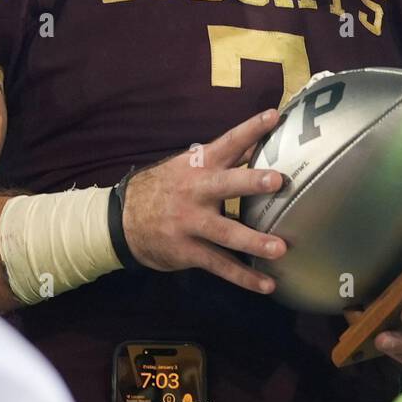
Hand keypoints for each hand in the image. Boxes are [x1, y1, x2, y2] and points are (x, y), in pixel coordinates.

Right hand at [122, 109, 287, 294]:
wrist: (121, 221)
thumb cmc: (166, 187)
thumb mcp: (188, 166)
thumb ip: (224, 157)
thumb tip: (259, 140)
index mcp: (200, 165)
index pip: (228, 142)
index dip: (250, 129)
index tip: (273, 117)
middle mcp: (197, 192)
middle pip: (226, 185)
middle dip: (251, 181)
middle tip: (278, 180)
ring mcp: (192, 223)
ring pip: (226, 232)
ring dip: (254, 241)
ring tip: (280, 248)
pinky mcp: (189, 251)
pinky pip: (220, 265)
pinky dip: (244, 277)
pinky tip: (267, 285)